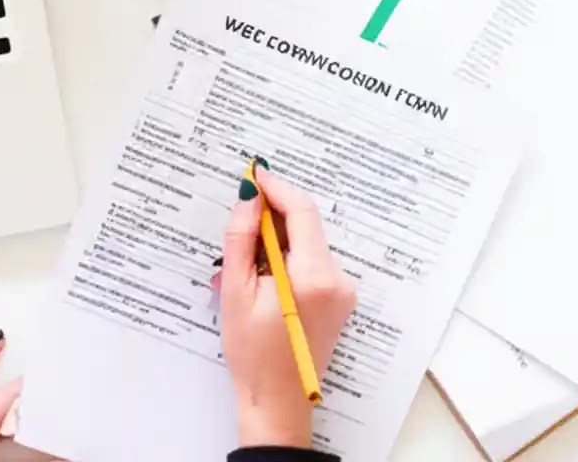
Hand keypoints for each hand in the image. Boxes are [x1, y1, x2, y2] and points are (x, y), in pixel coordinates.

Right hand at [216, 167, 356, 448]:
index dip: (276, 188)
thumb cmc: (253, 355)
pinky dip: (283, 261)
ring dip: (273, 243)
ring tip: (237, 266)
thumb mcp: (235, 292)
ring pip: (305, 244)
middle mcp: (338, 279)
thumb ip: (240, 239)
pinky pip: (309, 263)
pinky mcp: (338, 300)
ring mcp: (342, 291)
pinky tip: (256, 280)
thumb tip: (247, 199)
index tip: (253, 174)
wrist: (277, 404)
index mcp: (314, 276)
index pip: (301, 212)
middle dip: (269, 218)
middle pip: (305, 226)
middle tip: (236, 223)